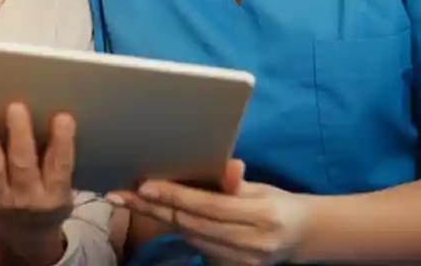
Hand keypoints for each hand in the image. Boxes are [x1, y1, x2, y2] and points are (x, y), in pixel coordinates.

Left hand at [0, 103, 76, 263]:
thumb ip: (58, 163)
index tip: (63, 117)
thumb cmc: (46, 201)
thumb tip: (55, 118)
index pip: (60, 166)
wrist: (22, 238)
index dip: (62, 142)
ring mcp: (1, 198)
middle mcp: (27, 197)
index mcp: (54, 195)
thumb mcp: (62, 191)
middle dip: (19, 135)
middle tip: (16, 107)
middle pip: (23, 164)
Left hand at [109, 160, 311, 265]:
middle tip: (120, 194)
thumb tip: (227, 164)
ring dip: (158, 218)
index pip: (209, 205)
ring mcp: (242, 261)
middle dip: (153, 208)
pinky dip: (176, 231)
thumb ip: (236, 181)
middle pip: (192, 224)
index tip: (144, 185)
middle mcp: (251, 242)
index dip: (175, 195)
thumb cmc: (277, 203)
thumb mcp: (261, 188)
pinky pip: (197, 248)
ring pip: (190, 237)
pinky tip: (155, 215)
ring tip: (129, 201)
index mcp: (261, 215)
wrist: (300, 237)